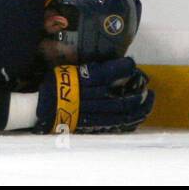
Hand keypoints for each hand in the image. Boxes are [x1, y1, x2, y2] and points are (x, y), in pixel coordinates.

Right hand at [35, 59, 154, 133]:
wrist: (39, 108)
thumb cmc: (56, 85)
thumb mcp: (69, 69)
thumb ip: (90, 69)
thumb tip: (112, 63)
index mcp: (82, 81)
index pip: (107, 73)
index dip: (123, 68)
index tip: (131, 64)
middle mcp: (89, 98)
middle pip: (120, 97)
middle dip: (137, 91)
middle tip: (146, 85)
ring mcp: (91, 114)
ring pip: (121, 114)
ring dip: (139, 108)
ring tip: (149, 100)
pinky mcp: (91, 125)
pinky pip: (114, 126)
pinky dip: (129, 122)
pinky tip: (138, 117)